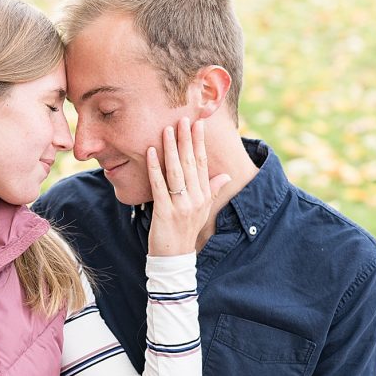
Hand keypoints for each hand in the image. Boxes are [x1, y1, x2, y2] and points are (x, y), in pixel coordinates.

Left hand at [146, 116, 230, 255]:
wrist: (175, 257)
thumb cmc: (186, 231)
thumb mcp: (203, 210)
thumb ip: (213, 190)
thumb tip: (225, 176)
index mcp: (204, 196)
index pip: (202, 163)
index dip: (199, 143)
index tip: (197, 123)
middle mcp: (195, 199)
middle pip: (190, 164)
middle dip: (186, 140)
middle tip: (182, 118)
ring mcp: (181, 205)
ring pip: (176, 171)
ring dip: (171, 149)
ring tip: (167, 129)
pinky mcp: (165, 212)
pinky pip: (159, 185)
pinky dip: (155, 168)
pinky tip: (151, 153)